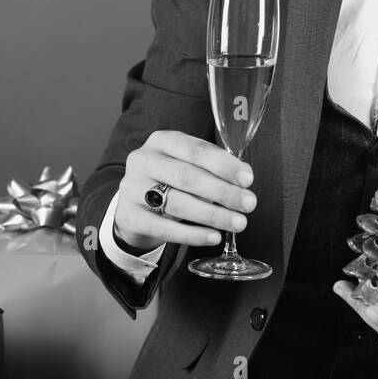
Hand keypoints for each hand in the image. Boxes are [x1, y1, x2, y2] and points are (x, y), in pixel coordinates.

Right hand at [114, 130, 255, 251]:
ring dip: (212, 215)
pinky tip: (213, 237)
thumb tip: (243, 180)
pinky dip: (192, 234)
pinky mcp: (129, 216)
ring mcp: (132, 188)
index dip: (224, 165)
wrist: (133, 205)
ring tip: (238, 223)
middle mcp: (143, 160)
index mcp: (162, 141)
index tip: (248, 179)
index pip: (196, 150)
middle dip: (223, 191)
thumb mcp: (186, 165)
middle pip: (187, 177)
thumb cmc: (170, 180)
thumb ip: (212, 168)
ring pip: (177, 203)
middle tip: (248, 204)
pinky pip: (164, 228)